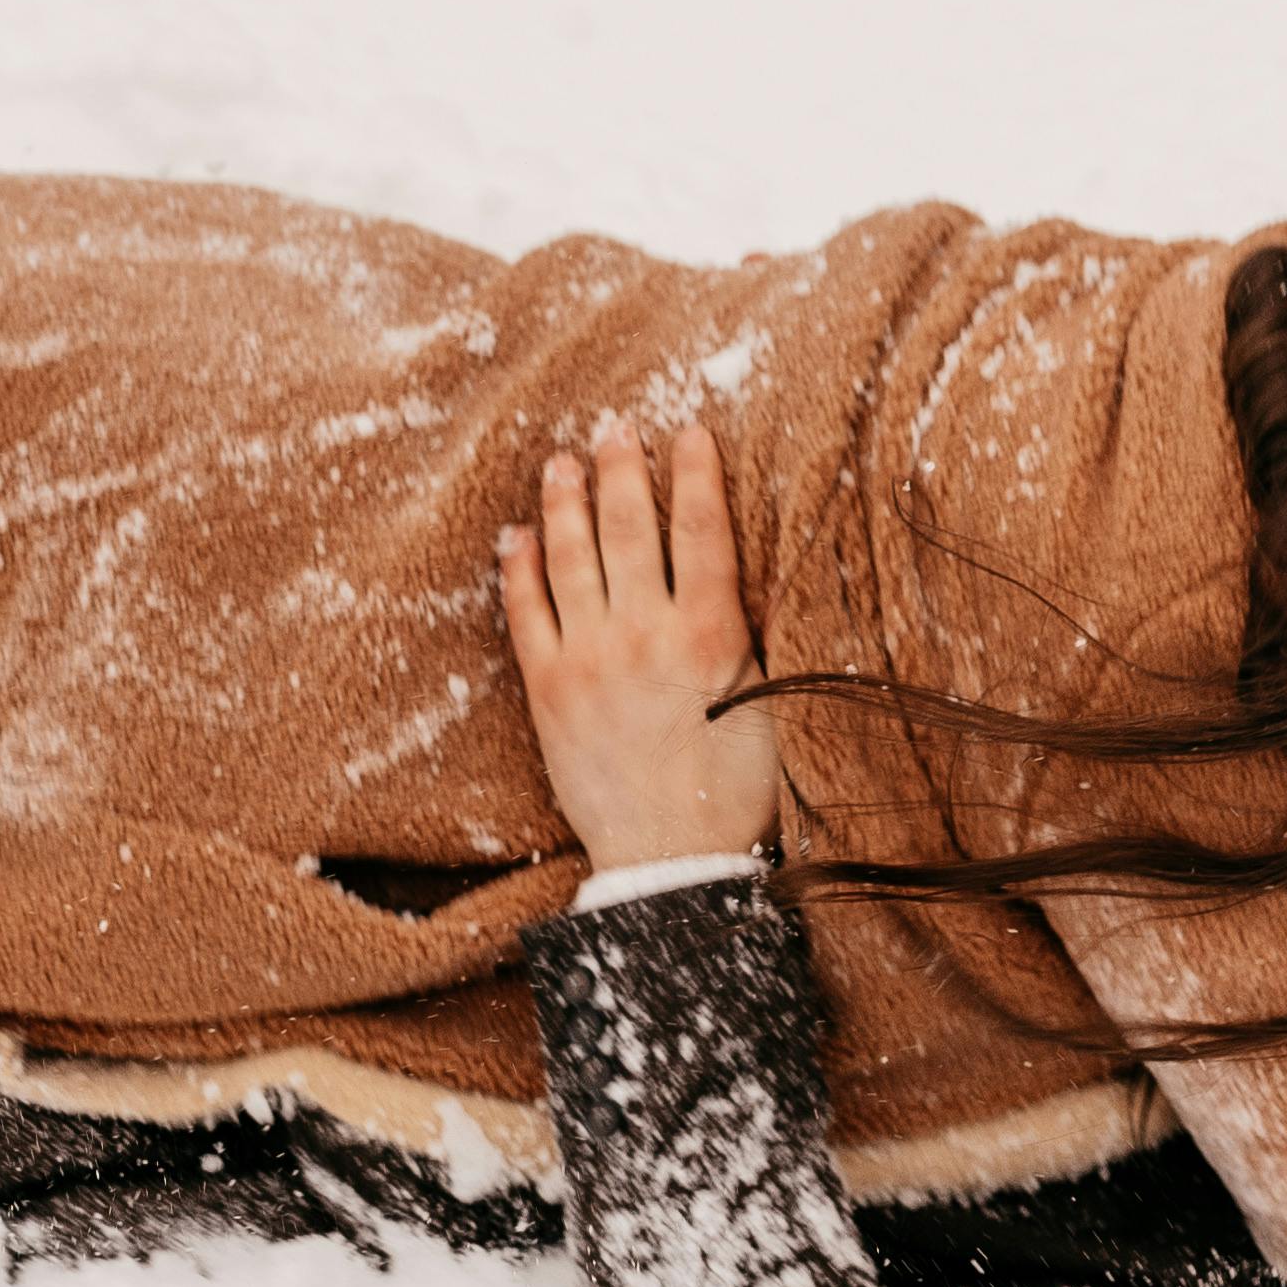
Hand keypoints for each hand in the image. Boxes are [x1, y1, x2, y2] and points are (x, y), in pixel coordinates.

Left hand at [497, 411, 779, 875]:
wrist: (668, 861)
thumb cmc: (732, 790)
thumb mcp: (768, 706)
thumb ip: (746, 637)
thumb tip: (737, 576)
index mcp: (709, 636)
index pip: (703, 532)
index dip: (695, 475)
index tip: (689, 431)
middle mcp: (643, 635)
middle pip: (629, 529)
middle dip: (622, 469)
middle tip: (615, 425)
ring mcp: (587, 658)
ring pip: (570, 557)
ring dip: (564, 501)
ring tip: (561, 461)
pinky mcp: (547, 687)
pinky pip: (524, 611)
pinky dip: (519, 566)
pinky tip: (518, 533)